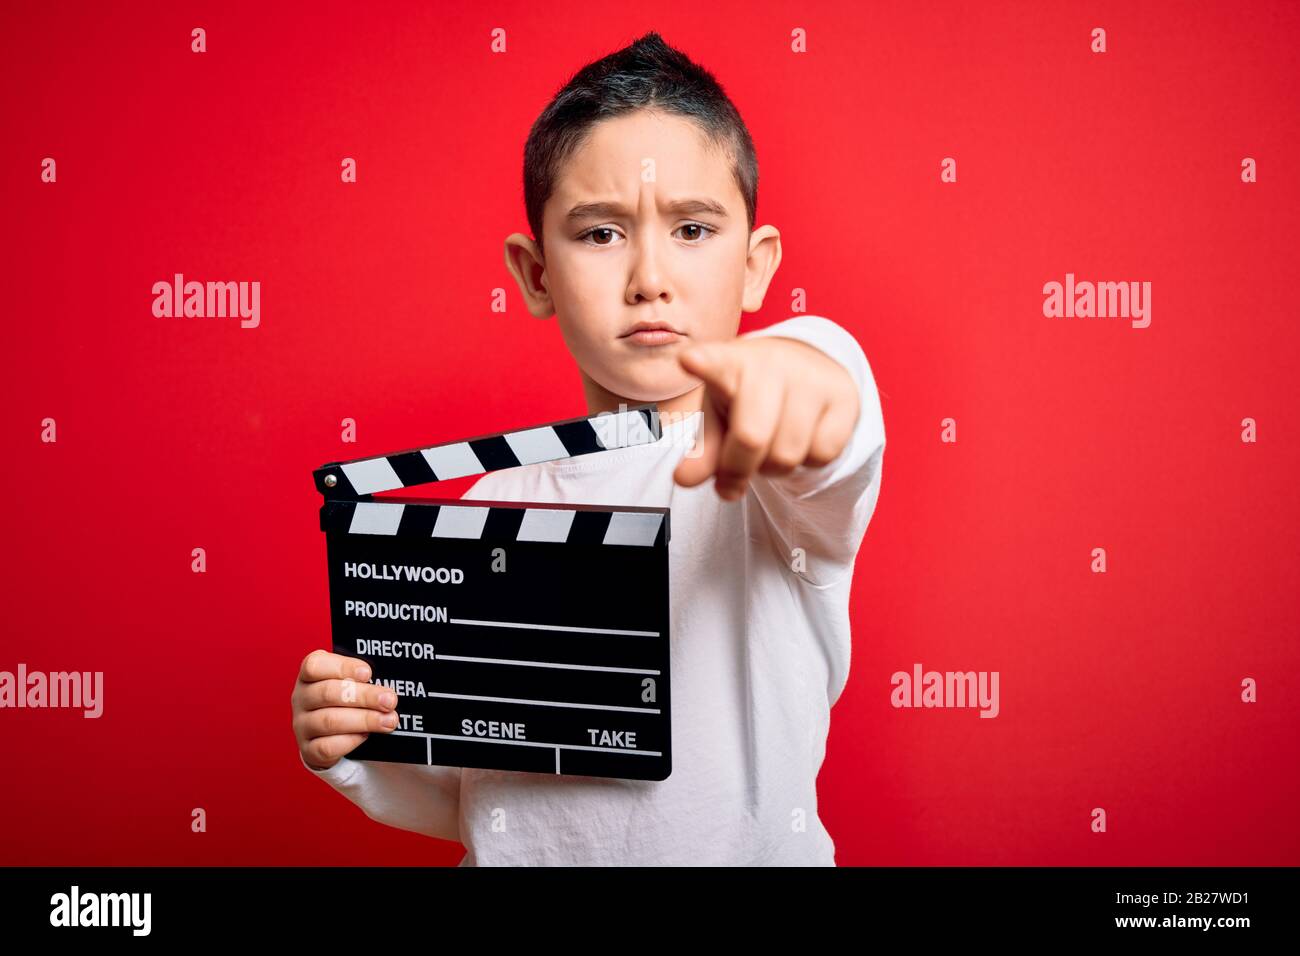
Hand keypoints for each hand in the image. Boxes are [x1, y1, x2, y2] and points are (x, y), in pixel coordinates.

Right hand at [292, 650, 398, 770]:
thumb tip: (387, 687)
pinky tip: (367, 736)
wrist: (330, 734)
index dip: (342, 667)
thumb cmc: (345, 701)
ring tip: (388, 720)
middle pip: (327, 693)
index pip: (315, 665)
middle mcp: (301, 698)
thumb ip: (364, 680)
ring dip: (364, 720)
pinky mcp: (308, 749)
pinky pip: (328, 747)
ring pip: (330, 721)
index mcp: (310, 675)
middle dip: (364, 696)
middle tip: (390, 700)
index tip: (368, 673)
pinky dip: (351, 741)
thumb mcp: (351, 684)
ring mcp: (302, 725)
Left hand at [672, 335, 858, 500]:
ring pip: (788, 455)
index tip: (688, 360)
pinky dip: (808, 462)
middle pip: (751, 438)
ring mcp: (812, 377)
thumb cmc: (748, 398)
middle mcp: (772, 362)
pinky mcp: (844, 397)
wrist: (807, 370)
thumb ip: (701, 452)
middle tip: (733, 473)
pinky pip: (822, 455)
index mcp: (729, 363)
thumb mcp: (719, 419)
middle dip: (738, 469)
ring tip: (770, 447)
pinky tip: (803, 439)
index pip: (715, 363)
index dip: (703, 364)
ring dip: (774, 469)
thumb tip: (683, 480)